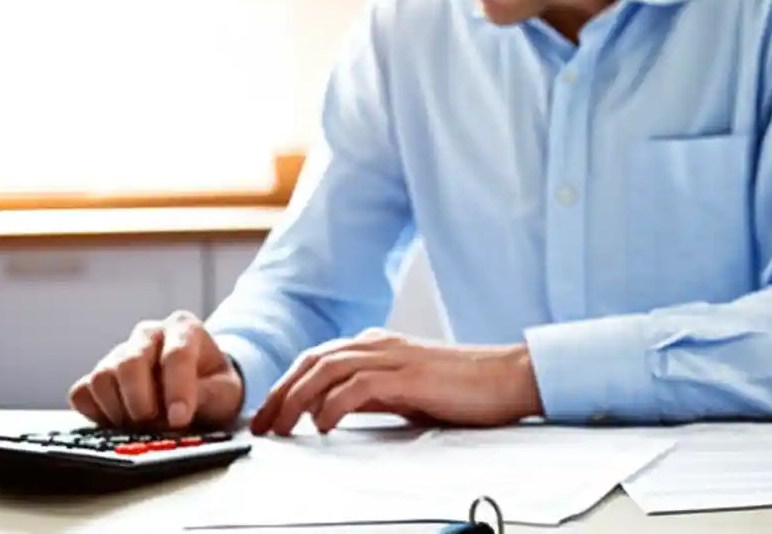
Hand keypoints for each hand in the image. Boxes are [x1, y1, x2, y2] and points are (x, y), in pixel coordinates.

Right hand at [68, 310, 243, 430]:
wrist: (201, 384)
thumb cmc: (214, 384)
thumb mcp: (226, 390)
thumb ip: (208, 396)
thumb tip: (178, 414)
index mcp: (184, 329)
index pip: (176, 355)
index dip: (177, 390)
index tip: (178, 419)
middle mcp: (148, 334)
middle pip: (130, 363)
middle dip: (141, 401)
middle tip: (153, 425)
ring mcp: (119, 352)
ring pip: (101, 378)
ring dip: (118, 410)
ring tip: (140, 425)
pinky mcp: (98, 374)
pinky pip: (82, 393)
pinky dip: (96, 413)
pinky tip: (118, 423)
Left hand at [249, 329, 543, 435]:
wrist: (508, 378)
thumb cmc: (463, 388)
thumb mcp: (405, 392)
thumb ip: (370, 395)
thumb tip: (332, 409)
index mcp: (378, 346)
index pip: (317, 360)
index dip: (287, 386)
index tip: (269, 416)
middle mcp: (380, 344)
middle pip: (314, 361)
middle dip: (282, 393)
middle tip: (263, 425)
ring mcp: (394, 356)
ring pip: (328, 368)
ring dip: (298, 398)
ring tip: (283, 427)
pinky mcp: (409, 374)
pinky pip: (359, 385)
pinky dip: (334, 403)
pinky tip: (323, 424)